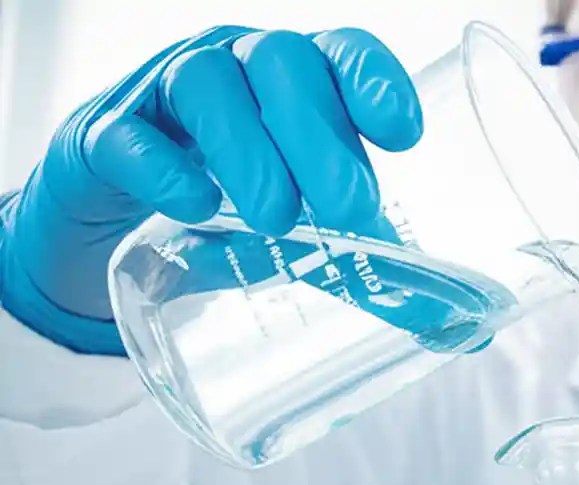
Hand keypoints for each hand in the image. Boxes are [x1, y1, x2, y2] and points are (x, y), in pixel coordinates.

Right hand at [0, 25, 422, 353]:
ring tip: (277, 218)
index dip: (374, 80)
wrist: (114, 231)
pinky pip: (128, 135)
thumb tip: (472, 333)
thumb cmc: (232, 214)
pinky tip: (191, 206)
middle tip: (348, 207)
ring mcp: (163, 95)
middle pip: (283, 66)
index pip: (342, 54)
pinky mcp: (103, 137)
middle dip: (320, 134)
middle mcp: (237, 70)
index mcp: (299, 85)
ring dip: (248, 149)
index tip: (404, 134)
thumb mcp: (310, 239)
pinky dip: (161, 165)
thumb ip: (379, 273)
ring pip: (206, 84)